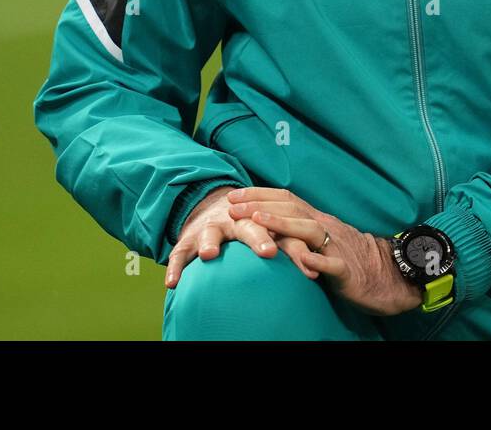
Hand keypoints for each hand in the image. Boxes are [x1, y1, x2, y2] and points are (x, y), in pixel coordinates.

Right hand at [164, 185, 317, 288]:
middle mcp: (235, 221)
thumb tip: (317, 271)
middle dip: (258, 237)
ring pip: (210, 234)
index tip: (307, 262)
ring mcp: (210, 229)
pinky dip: (174, 267)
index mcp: (260, 220)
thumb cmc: (248, 226)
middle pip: (249, 227)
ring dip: (211, 242)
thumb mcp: (266, 232)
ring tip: (211, 254)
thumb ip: (288, 248)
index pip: (280, 232)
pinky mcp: (188, 240)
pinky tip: (172, 283)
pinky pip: (179, 254)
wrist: (211, 208)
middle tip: (269, 251)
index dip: (292, 244)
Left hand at [226, 186, 422, 316]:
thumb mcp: (320, 239)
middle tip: (232, 206)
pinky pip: (331, 264)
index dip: (259, 195)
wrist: (387, 275)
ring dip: (282, 224)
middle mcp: (325, 227)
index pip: (286, 199)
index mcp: (317, 219)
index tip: (234, 195)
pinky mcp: (347, 270)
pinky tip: (301, 259)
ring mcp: (337, 247)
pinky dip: (316, 260)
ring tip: (259, 221)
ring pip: (309, 230)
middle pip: (291, 209)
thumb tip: (264, 224)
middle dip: (260, 205)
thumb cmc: (348, 257)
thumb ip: (298, 231)